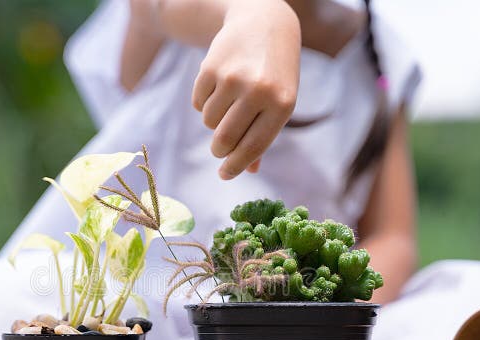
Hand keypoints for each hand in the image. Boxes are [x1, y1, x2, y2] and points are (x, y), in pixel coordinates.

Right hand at [192, 1, 300, 179]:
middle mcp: (259, 91)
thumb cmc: (274, 73)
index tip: (224, 175)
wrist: (263, 23)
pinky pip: (198, 103)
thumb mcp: (279, 102)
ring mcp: (233, 78)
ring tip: (228, 103)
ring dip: (213, 121)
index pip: (253, 147)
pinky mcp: (211, 67)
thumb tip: (248, 170)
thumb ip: (263, 135)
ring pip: (208, 122)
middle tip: (219, 148)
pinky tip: (218, 86)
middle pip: (224, 140)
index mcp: (282, 104)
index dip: (235, 166)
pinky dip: (203, 102)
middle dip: (219, 150)